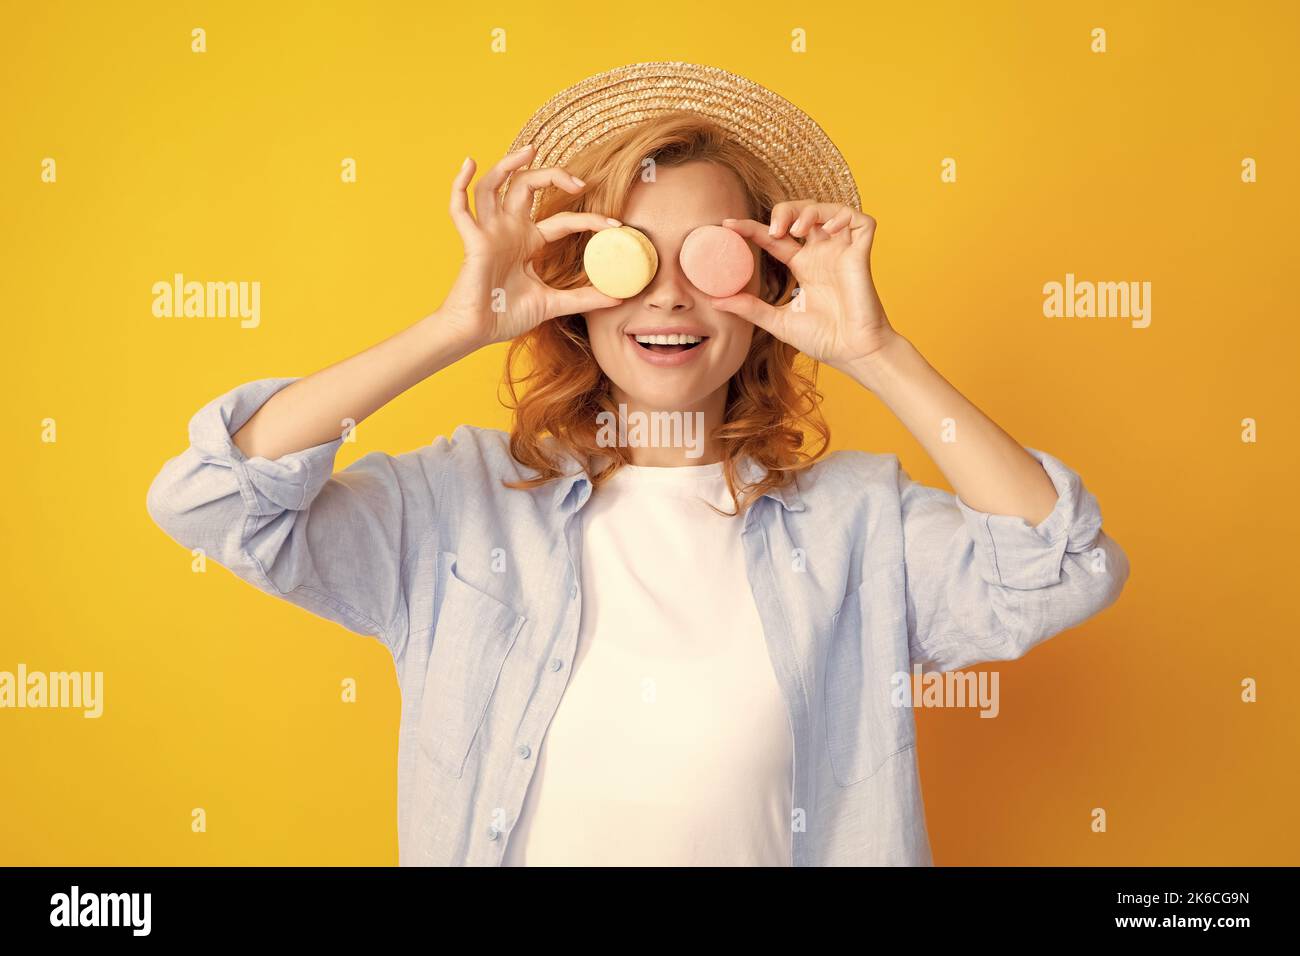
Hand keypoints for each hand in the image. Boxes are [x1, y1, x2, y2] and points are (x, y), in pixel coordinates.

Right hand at [437, 143, 623, 347]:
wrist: (478, 332)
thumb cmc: (506, 316)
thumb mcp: (552, 304)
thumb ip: (583, 299)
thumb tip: (618, 297)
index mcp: (529, 241)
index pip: (563, 219)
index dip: (589, 218)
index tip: (614, 224)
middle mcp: (509, 230)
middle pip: (527, 187)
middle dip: (551, 175)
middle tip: (577, 180)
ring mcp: (489, 232)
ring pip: (494, 186)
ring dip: (508, 165)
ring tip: (529, 150)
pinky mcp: (472, 240)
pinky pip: (460, 208)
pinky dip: (460, 184)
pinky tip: (469, 163)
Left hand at [711, 201, 899, 372]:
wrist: (854, 354)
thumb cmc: (824, 340)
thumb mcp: (778, 321)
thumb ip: (750, 308)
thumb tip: (715, 301)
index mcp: (803, 266)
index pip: (774, 237)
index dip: (752, 227)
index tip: (728, 224)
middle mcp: (821, 254)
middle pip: (802, 213)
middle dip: (785, 211)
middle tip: (773, 229)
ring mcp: (842, 252)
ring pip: (829, 210)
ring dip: (809, 211)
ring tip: (796, 230)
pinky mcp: (862, 254)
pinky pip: (861, 221)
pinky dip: (843, 216)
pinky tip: (829, 230)